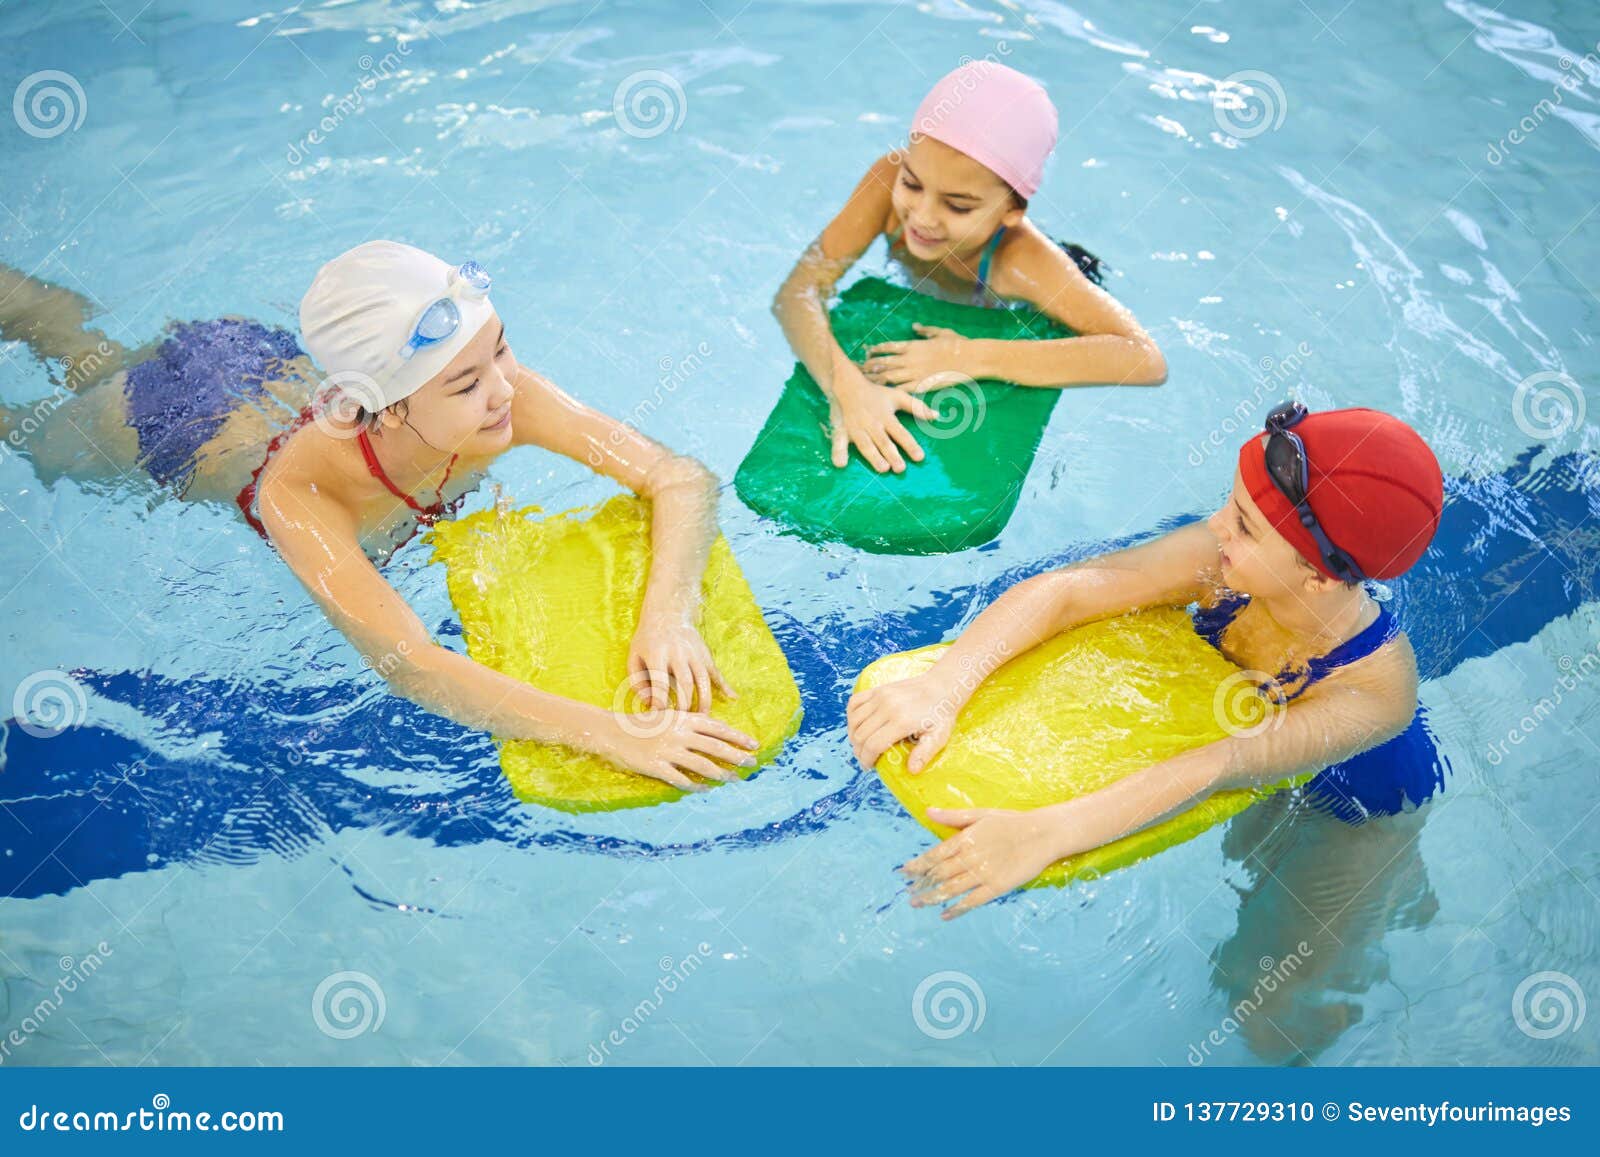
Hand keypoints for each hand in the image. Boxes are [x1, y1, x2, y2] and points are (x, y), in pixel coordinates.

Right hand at [593, 708, 758, 793]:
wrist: (610, 731)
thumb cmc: (640, 723)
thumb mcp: (666, 716)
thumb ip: (688, 722)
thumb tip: (713, 731)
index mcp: (683, 719)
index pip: (718, 728)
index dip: (738, 737)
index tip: (754, 744)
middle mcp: (678, 734)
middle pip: (715, 747)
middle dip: (737, 756)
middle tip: (752, 764)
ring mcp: (668, 751)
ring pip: (702, 765)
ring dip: (720, 774)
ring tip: (733, 780)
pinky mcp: (656, 766)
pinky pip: (681, 779)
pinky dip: (695, 786)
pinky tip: (705, 789)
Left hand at [628, 615, 734, 712]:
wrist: (667, 613)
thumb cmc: (647, 639)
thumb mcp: (634, 657)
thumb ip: (637, 682)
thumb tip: (649, 704)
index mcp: (657, 654)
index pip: (660, 683)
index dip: (660, 703)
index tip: (659, 718)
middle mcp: (678, 653)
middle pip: (685, 684)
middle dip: (684, 706)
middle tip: (682, 723)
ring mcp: (694, 653)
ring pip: (703, 680)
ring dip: (704, 701)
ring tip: (702, 718)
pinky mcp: (705, 654)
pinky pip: (716, 672)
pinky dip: (725, 685)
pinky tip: (732, 698)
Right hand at [828, 360, 937, 473]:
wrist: (847, 385)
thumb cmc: (875, 394)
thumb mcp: (897, 396)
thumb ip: (917, 407)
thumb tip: (937, 416)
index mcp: (886, 416)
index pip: (900, 433)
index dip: (910, 445)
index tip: (919, 457)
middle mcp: (872, 424)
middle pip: (884, 442)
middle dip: (892, 455)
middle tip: (900, 468)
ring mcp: (856, 428)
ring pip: (866, 445)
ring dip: (873, 457)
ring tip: (883, 469)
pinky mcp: (842, 430)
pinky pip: (838, 441)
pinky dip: (838, 452)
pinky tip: (840, 464)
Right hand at [846, 669, 959, 771]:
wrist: (942, 686)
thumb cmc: (941, 714)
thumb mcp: (939, 736)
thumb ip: (924, 754)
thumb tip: (912, 770)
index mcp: (902, 722)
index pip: (873, 745)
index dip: (867, 759)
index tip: (869, 766)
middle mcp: (887, 707)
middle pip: (860, 735)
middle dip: (859, 751)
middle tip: (865, 758)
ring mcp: (880, 696)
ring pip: (854, 720)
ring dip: (853, 735)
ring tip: (860, 745)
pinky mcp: (878, 689)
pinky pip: (854, 702)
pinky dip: (851, 716)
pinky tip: (857, 725)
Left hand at [862, 324, 975, 387]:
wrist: (970, 358)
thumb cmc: (958, 343)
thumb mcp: (940, 332)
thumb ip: (925, 331)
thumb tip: (914, 326)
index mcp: (913, 345)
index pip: (888, 347)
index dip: (876, 350)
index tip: (867, 352)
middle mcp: (910, 359)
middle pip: (883, 363)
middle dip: (870, 366)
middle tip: (859, 369)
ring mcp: (915, 373)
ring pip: (888, 377)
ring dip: (876, 379)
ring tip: (864, 382)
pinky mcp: (923, 385)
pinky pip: (902, 389)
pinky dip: (891, 391)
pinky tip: (882, 394)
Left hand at [901, 807, 1069, 918]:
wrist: (1042, 834)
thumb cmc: (1011, 821)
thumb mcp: (980, 814)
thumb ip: (953, 817)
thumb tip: (928, 811)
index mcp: (965, 839)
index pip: (934, 855)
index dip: (917, 865)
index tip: (903, 872)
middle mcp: (970, 857)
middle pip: (939, 874)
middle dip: (921, 884)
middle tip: (907, 893)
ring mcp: (983, 873)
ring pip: (951, 889)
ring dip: (933, 897)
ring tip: (918, 904)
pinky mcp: (997, 886)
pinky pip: (972, 901)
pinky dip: (957, 909)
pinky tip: (945, 915)